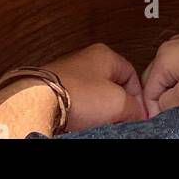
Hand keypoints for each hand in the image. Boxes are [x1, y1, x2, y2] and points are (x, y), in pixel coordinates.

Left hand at [0, 43, 143, 137]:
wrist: (40, 102)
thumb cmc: (77, 95)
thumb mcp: (118, 102)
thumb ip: (134, 107)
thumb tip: (138, 115)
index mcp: (105, 55)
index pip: (131, 74)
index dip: (138, 97)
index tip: (139, 115)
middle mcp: (87, 62)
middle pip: (113, 87)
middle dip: (119, 106)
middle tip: (121, 121)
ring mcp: (71, 76)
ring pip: (95, 98)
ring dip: (101, 113)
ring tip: (101, 124)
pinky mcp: (58, 92)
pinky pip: (79, 106)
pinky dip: (84, 116)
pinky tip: (84, 124)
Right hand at [142, 24, 178, 114]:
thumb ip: (169, 102)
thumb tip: (160, 107)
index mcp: (164, 56)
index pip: (147, 90)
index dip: (154, 109)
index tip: (166, 122)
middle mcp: (170, 48)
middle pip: (156, 82)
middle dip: (163, 100)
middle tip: (177, 114)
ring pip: (170, 78)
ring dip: (175, 93)